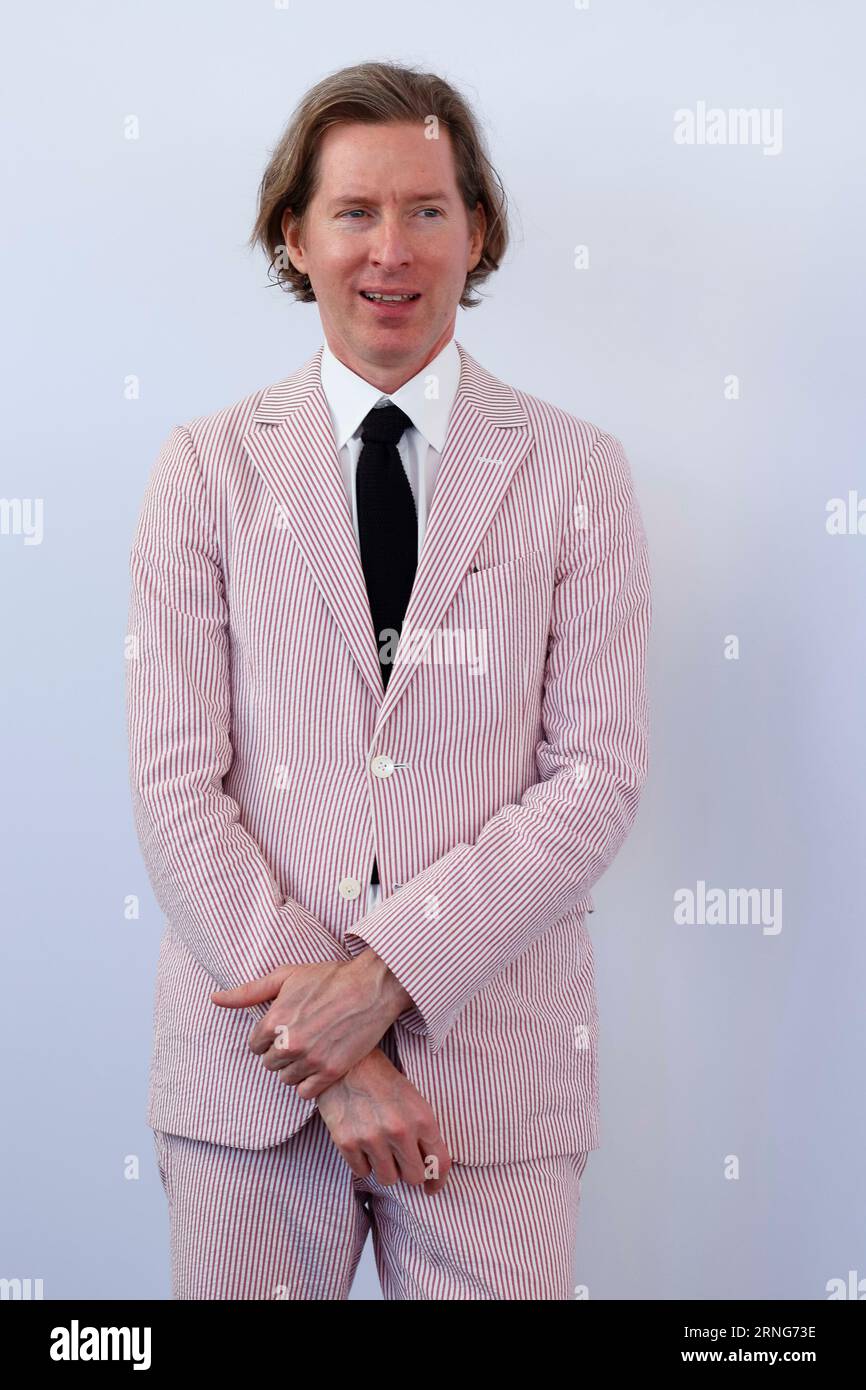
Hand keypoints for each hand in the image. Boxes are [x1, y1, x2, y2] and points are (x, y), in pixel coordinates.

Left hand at [210, 952, 412, 1099]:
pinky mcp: (331, 1072)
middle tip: (303, 1035)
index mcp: (274, 1020)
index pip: (255, 1045)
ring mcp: (310, 1059)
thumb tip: (213, 998)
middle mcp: (289, 1043)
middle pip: (270, 1064)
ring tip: (313, 1048)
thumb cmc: (328, 977)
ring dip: (295, 1068)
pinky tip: (321, 1063)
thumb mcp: (286, 976)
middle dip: (281, 1052)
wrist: (372, 987)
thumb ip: (248, 992)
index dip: (270, 1036)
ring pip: (287, 1079)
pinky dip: (310, 1082)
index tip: (288, 1025)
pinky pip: (305, 1092)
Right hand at [316, 1048, 450, 1193]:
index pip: (439, 1164)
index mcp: (422, 1119)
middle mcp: (400, 1131)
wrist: (348, 1063)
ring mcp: (372, 1138)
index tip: (432, 1188)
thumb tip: (428, 1168)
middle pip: (413, 1178)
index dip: (437, 1182)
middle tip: (401, 1161)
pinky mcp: (347, 1142)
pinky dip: (363, 1163)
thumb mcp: (414, 1100)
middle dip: (409, 1172)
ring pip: (387, 1179)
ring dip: (385, 1169)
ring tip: (380, 1148)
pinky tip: (362, 1144)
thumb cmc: (384, 1080)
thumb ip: (423, 1133)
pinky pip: (362, 1172)